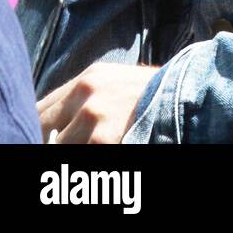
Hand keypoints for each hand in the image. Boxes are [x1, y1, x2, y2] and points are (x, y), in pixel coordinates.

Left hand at [38, 63, 160, 143]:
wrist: (191, 99)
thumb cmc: (157, 96)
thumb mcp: (118, 83)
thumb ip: (86, 96)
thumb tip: (54, 123)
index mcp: (89, 78)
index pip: (41, 109)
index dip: (41, 128)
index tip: (48, 137)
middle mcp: (86, 92)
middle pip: (44, 128)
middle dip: (53, 140)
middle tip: (72, 143)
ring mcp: (93, 116)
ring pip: (59, 146)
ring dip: (74, 148)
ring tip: (97, 143)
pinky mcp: (101, 140)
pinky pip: (79, 154)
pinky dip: (87, 152)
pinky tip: (108, 144)